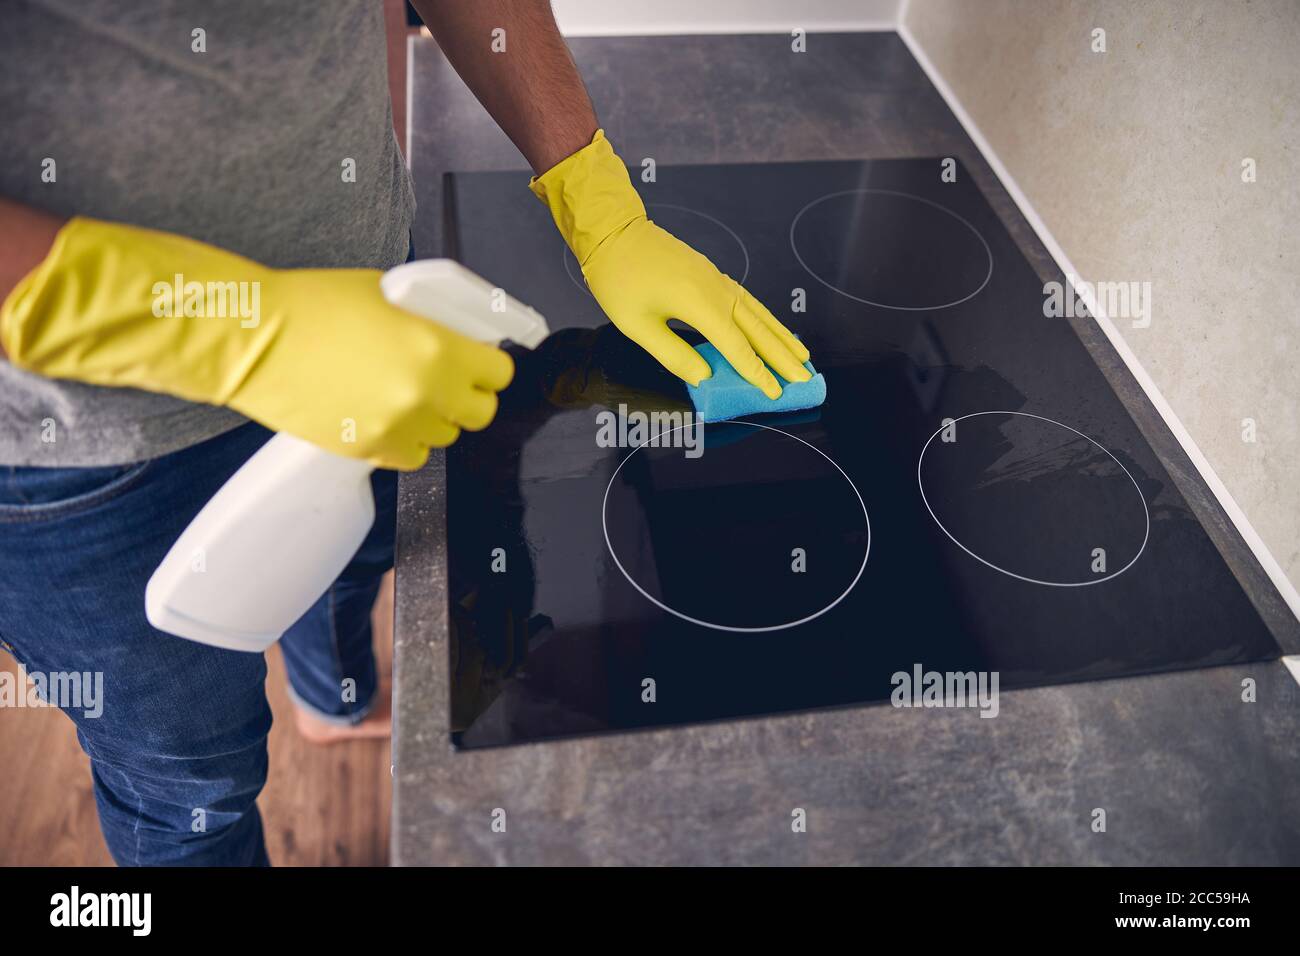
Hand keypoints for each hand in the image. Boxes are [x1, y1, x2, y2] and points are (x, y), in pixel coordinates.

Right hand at [0, 217, 512, 469]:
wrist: (255, 339)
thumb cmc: (317, 304)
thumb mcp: (390, 295)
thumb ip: (432, 323)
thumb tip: (460, 337)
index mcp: (438, 348)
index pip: (498, 374)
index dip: (489, 367)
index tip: (479, 363)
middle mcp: (426, 393)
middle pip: (480, 413)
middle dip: (469, 397)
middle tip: (449, 383)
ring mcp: (397, 426)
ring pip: (444, 437)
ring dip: (434, 419)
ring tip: (405, 396)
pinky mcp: (368, 450)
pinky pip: (411, 457)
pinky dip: (405, 441)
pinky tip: (386, 417)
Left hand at [530, 130, 810, 399]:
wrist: (613, 232)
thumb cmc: (619, 279)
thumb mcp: (637, 326)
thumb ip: (673, 355)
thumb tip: (705, 378)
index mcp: (699, 304)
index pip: (737, 346)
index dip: (757, 372)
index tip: (775, 392)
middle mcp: (716, 290)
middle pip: (758, 329)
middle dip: (783, 357)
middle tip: (806, 380)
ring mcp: (717, 279)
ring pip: (758, 313)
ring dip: (781, 337)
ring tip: (803, 357)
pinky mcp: (712, 273)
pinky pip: (748, 300)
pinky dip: (766, 318)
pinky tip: (773, 329)